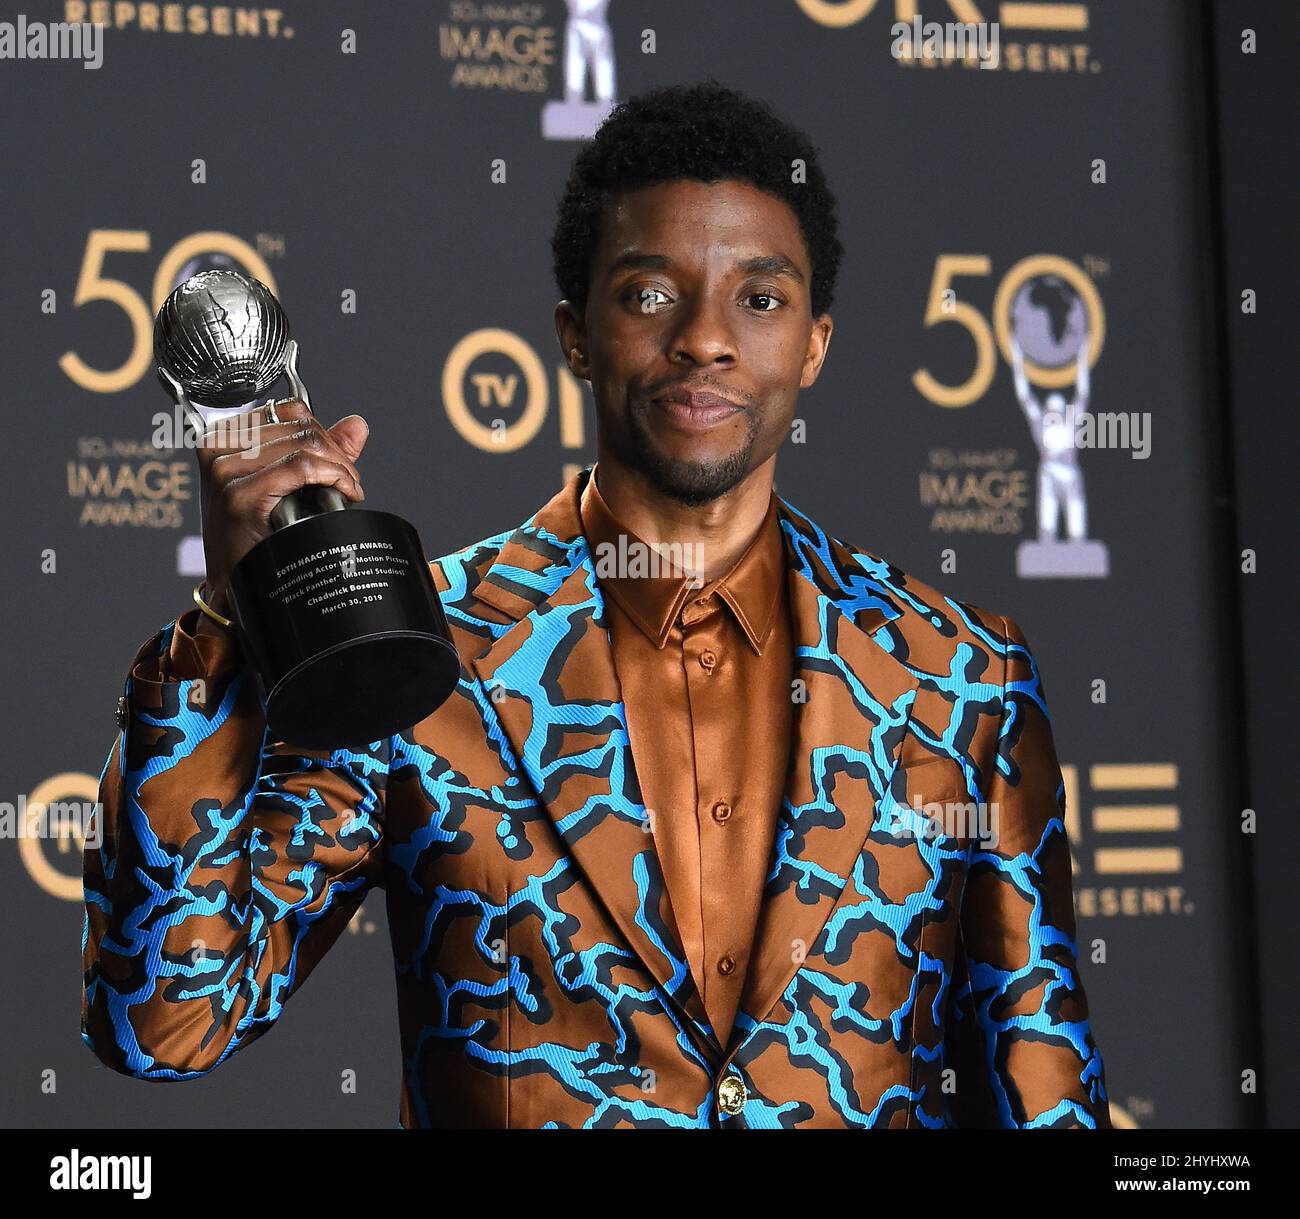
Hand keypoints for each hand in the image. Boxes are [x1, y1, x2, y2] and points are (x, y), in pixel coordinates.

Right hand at [195, 400, 367, 614]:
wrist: (236, 582)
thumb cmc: (257, 534)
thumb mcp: (286, 482)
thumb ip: (321, 451)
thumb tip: (356, 425)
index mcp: (224, 437)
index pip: (290, 410)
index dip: (326, 433)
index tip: (341, 461)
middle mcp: (218, 448)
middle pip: (302, 427)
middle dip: (338, 454)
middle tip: (350, 482)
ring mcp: (225, 471)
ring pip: (306, 446)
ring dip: (340, 468)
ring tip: (346, 490)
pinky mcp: (240, 495)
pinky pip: (303, 468)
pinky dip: (334, 478)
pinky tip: (344, 494)